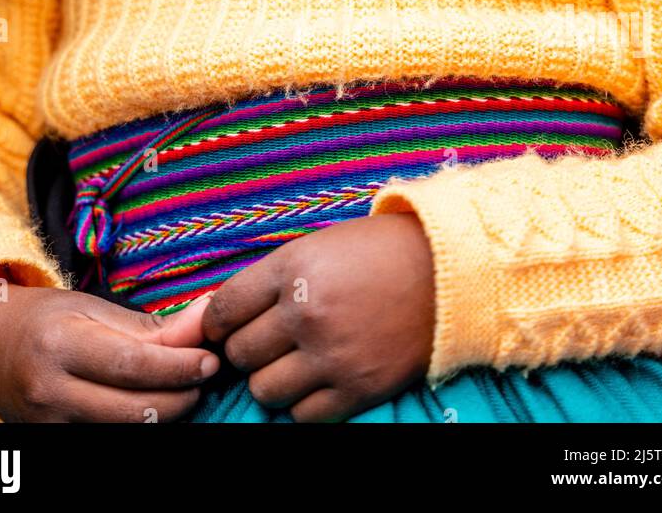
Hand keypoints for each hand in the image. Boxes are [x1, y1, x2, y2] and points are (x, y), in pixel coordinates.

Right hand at [0, 268, 219, 422]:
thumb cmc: (43, 320)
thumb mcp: (90, 308)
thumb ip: (148, 324)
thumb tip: (204, 317)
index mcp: (60, 344)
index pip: (132, 365)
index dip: (178, 366)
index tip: (211, 359)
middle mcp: (51, 391)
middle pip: (133, 409)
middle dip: (180, 395)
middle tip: (207, 374)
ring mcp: (49, 425)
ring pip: (124, 431)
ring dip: (164, 412)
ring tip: (184, 387)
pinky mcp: (53, 443)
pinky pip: (107, 438)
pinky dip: (138, 425)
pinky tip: (154, 404)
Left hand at [202, 212, 435, 421]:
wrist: (447, 271)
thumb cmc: (376, 252)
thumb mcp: (315, 247)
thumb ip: (267, 281)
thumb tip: (214, 317)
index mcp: (292, 268)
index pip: (223, 310)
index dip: (216, 323)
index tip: (225, 326)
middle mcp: (306, 313)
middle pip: (239, 353)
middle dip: (246, 350)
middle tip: (267, 340)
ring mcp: (332, 354)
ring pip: (264, 390)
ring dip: (272, 378)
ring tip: (294, 361)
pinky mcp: (358, 387)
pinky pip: (302, 415)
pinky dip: (304, 402)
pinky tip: (318, 379)